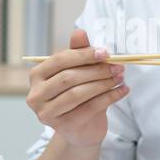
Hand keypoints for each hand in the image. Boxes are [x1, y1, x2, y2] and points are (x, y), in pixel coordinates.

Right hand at [25, 28, 128, 148]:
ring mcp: (47, 113)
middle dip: (96, 70)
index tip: (106, 53)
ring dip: (103, 83)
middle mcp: (36, 95)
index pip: (60, 60)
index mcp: (37, 75)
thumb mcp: (78, 71)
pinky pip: (89, 108)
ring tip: (120, 77)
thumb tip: (79, 31)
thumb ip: (77, 52)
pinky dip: (109, 97)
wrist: (81, 128)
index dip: (84, 55)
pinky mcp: (63, 127)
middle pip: (68, 78)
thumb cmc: (78, 94)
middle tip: (118, 66)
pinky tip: (123, 90)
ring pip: (78, 94)